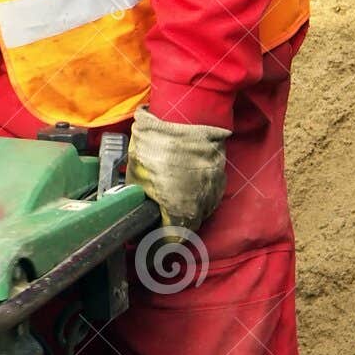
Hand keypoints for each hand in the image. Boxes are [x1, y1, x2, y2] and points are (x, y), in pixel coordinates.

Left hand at [127, 105, 229, 230]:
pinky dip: (194, 191)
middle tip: (154, 213)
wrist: (187, 113)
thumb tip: (133, 209)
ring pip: (198, 209)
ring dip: (184, 206)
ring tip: (168, 192)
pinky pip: (206, 193)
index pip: (170, 241)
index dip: (155, 240)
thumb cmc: (159, 144)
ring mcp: (214, 191)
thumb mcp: (137, 174)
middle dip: (169, 223)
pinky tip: (182, 178)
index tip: (147, 237)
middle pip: (186, 226)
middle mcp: (203, 206)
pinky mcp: (221, 177)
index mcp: (182, 211)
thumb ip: (137, 198)